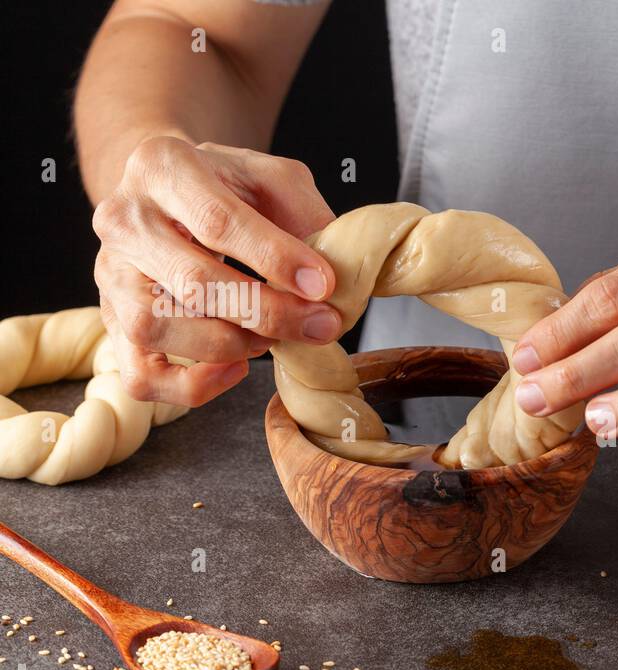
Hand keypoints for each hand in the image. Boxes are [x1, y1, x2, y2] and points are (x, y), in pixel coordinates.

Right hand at [91, 137, 339, 405]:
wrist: (171, 193)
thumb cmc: (228, 188)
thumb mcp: (273, 179)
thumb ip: (306, 216)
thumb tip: (339, 277)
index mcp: (163, 167)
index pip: (217, 220)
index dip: (276, 259)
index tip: (324, 285)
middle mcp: (124, 219)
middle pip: (192, 281)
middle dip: (268, 312)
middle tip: (320, 325)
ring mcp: (110, 273)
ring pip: (157, 328)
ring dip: (229, 345)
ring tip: (271, 338)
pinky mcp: (112, 321)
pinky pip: (141, 374)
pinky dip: (192, 386)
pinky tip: (236, 368)